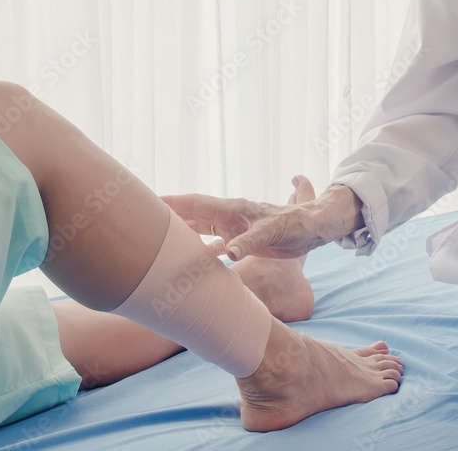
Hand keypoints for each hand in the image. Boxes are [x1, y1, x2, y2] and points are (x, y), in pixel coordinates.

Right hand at [161, 176, 362, 260]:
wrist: (314, 227)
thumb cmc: (295, 225)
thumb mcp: (272, 233)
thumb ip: (248, 242)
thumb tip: (228, 253)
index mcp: (232, 209)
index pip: (195, 204)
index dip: (172, 202)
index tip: (148, 201)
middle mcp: (229, 216)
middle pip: (192, 215)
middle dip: (169, 216)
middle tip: (143, 221)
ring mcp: (233, 228)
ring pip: (200, 228)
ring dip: (182, 232)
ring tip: (160, 239)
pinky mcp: (241, 240)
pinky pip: (214, 243)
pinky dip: (200, 248)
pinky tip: (190, 257)